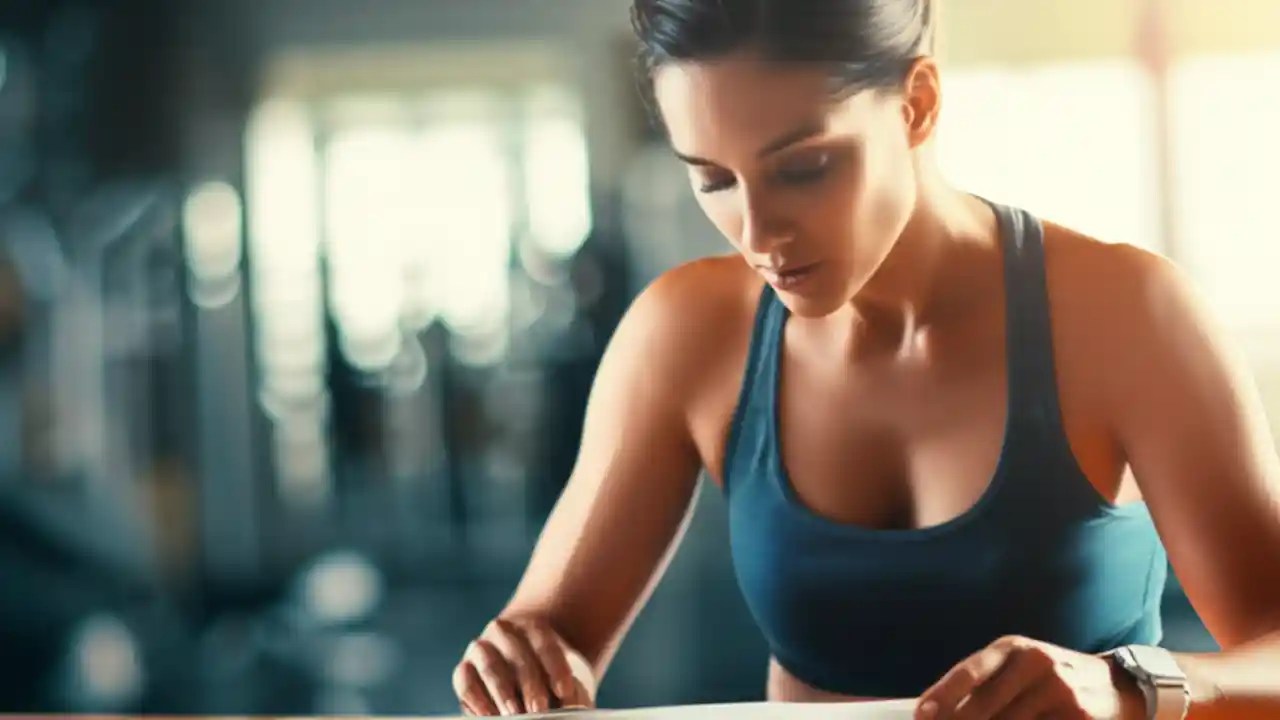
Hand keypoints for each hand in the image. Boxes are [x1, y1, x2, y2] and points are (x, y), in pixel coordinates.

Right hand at [453, 615, 596, 715]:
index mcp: (532, 626)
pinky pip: (466, 683)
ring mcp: (480, 649)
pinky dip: (477, 700)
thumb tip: (570, 707)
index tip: (566, 691)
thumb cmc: (547, 677)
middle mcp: (502, 631)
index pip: (544, 643)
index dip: (555, 667)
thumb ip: (565, 691)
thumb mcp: (559, 678)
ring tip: (515, 714)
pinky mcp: (463, 670)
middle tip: (539, 708)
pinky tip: (490, 715)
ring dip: (503, 693)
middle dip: (530, 685)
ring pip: (490, 668)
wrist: (520, 674)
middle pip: (518, 657)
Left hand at [915, 635, 1146, 719]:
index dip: (942, 695)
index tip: (922, 715)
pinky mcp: (1076, 717)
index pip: (969, 671)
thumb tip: (938, 711)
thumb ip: (984, 682)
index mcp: (1013, 647)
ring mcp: (1058, 690)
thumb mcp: (1019, 665)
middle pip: (984, 706)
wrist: (1115, 685)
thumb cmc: (1050, 676)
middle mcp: (1035, 663)